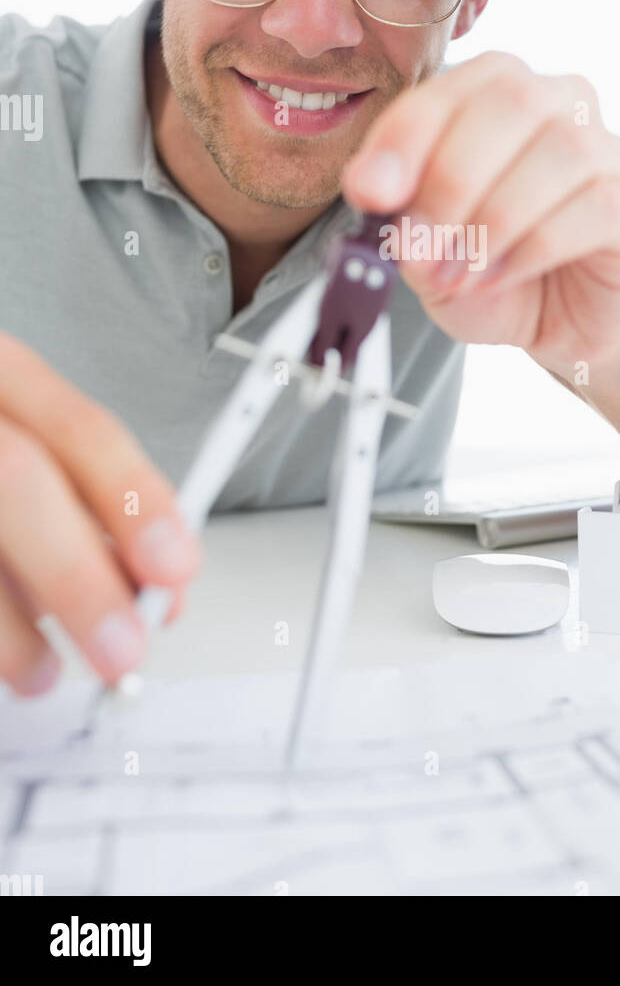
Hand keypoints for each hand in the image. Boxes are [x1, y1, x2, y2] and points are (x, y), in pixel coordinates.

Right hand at [0, 333, 199, 696]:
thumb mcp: (30, 444)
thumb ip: (89, 504)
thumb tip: (154, 585)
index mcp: (2, 373)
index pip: (80, 429)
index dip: (133, 500)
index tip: (175, 569)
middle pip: (19, 481)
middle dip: (77, 574)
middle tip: (121, 647)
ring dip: (11, 629)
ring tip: (44, 673)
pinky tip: (1, 660)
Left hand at [342, 52, 619, 384]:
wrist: (552, 327)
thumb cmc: (491, 270)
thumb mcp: (422, 246)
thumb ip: (396, 212)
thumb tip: (375, 188)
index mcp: (495, 93)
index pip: (449, 88)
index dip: (404, 138)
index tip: (370, 194)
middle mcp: (557, 105)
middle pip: (511, 102)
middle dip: (452, 180)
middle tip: (421, 247)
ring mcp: (604, 152)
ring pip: (559, 151)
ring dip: (495, 220)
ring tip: (461, 273)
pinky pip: (593, 207)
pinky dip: (535, 246)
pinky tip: (502, 275)